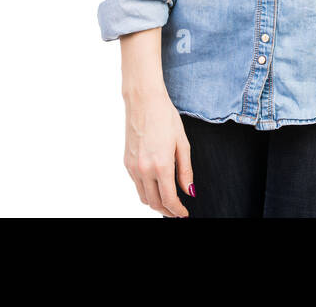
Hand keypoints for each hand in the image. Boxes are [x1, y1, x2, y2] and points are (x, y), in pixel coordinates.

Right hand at [122, 84, 193, 217]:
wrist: (144, 101)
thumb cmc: (166, 118)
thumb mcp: (182, 143)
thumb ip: (186, 170)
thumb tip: (189, 191)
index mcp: (161, 165)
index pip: (168, 199)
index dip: (177, 210)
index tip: (184, 214)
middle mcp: (144, 169)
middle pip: (154, 202)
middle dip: (166, 210)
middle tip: (178, 211)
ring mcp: (133, 167)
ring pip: (143, 196)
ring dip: (155, 203)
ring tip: (168, 202)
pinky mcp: (126, 162)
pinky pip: (136, 184)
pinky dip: (146, 191)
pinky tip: (156, 186)